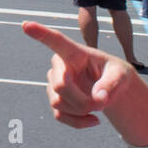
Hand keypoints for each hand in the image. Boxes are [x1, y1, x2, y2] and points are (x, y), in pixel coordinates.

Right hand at [23, 21, 137, 128]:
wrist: (111, 91)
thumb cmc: (115, 75)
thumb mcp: (122, 75)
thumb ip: (111, 83)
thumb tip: (98, 98)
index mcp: (74, 52)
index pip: (56, 41)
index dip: (41, 33)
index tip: (26, 25)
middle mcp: (59, 66)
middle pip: (60, 86)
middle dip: (82, 100)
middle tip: (102, 104)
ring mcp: (54, 84)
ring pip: (58, 102)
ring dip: (82, 110)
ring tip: (99, 106)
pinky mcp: (56, 101)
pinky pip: (59, 116)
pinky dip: (79, 122)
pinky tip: (94, 120)